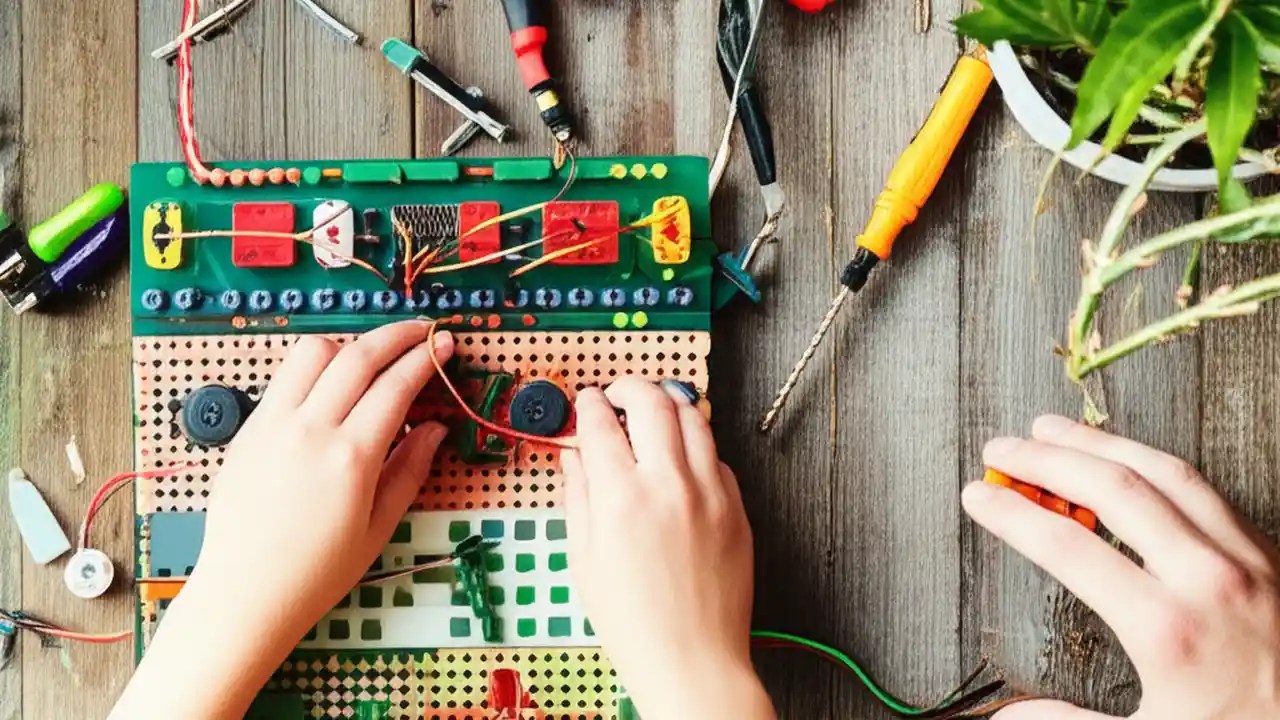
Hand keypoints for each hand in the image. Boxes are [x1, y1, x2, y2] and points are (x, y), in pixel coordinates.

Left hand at [111, 320, 454, 719]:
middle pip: (358, 355)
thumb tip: (434, 427)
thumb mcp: (378, 527)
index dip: (426, 358)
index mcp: (350, 458)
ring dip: (349, 345)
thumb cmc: (318, 572)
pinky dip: (315, 368)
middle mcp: (310, 430)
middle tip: (421, 331)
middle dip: (396, 335)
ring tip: (372, 359)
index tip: (445, 344)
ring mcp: (273, 424)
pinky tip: (332, 385)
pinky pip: (285, 378)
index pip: (396, 385)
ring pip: (313, 352)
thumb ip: (410, 469)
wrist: (245, 593)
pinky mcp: (249, 429)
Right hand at [562, 379, 774, 719]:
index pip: (601, 422)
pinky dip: (695, 446)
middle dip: (628, 387)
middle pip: (651, 401)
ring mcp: (710, 493)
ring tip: (652, 414)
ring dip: (667, 404)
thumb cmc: (634, 622)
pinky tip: (680, 460)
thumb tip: (574, 456)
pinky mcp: (737, 507)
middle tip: (617, 395)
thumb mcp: (584, 558)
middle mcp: (669, 485)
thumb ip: (578, 496)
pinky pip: (717, 456)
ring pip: (693, 416)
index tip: (585, 403)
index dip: (588, 404)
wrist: (691, 659)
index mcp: (622, 498)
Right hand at [963, 415, 1279, 719]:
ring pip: (1166, 473)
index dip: (1013, 515)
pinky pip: (1207, 491)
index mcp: (1167, 628)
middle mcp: (1208, 579)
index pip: (1068, 547)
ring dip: (1102, 444)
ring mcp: (1248, 561)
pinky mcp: (1273, 557)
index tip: (978, 496)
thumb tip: (1009, 716)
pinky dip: (1156, 465)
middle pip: (1114, 490)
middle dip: (1048, 460)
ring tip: (1054, 429)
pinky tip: (1130, 461)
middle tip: (1004, 449)